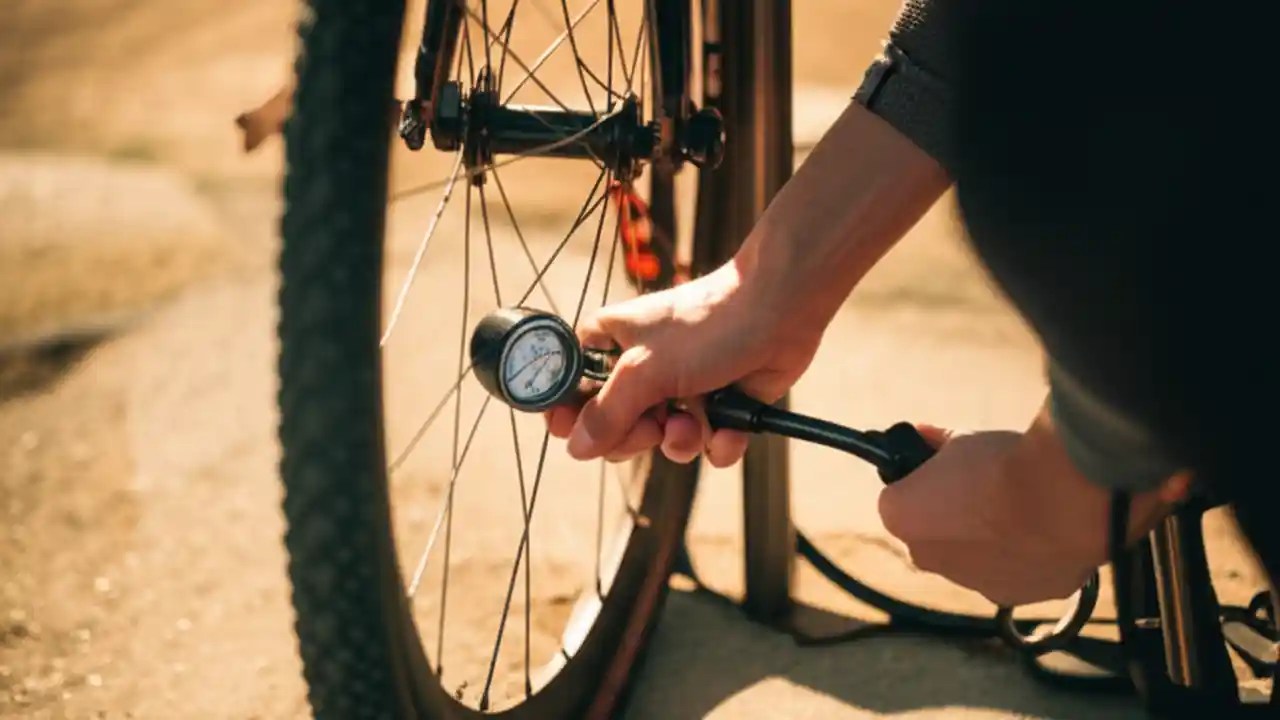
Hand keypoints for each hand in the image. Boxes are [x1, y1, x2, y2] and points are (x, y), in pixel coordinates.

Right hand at [545, 259, 822, 465]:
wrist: (780, 310)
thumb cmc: (707, 324)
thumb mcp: (645, 370)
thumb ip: (607, 413)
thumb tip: (575, 449)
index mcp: (609, 345)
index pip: (570, 389)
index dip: (570, 415)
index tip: (574, 432)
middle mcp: (641, 369)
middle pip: (615, 428)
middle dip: (636, 436)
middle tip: (653, 424)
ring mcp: (680, 388)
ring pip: (662, 442)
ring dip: (680, 441)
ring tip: (697, 422)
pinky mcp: (717, 405)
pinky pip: (706, 445)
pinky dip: (719, 443)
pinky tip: (729, 429)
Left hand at [877, 404, 1188, 606]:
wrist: (1059, 498)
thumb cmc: (1002, 463)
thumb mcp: (962, 439)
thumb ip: (937, 444)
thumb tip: (923, 434)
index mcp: (902, 518)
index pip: (900, 499)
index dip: (922, 482)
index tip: (946, 470)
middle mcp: (926, 558)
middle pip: (935, 534)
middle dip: (953, 516)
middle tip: (986, 489)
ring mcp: (970, 583)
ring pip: (974, 559)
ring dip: (988, 540)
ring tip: (1023, 509)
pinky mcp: (1014, 595)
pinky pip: (1014, 573)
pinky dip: (1024, 556)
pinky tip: (1044, 530)